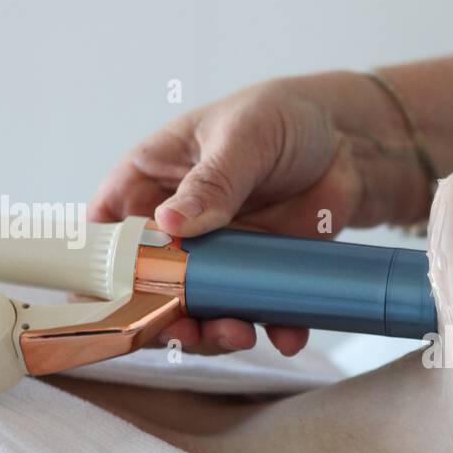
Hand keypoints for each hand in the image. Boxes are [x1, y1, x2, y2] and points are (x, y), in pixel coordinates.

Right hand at [89, 72, 429, 355]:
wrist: (348, 138)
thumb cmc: (280, 116)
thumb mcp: (241, 137)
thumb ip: (211, 181)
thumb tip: (171, 222)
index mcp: (151, 182)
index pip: (109, 234)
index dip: (104, 275)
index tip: (118, 306)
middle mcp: (178, 226)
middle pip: (153, 286)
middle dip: (166, 317)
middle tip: (188, 332)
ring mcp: (219, 255)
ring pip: (203, 308)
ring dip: (216, 331)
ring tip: (240, 334)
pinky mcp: (260, 272)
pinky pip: (259, 310)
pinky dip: (273, 329)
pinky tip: (287, 335)